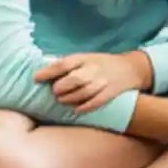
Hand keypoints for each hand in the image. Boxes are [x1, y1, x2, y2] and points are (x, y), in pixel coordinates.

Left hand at [34, 51, 151, 113]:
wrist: (130, 68)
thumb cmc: (102, 63)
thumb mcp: (86, 58)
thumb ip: (69, 65)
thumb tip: (45, 71)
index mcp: (85, 58)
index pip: (64, 64)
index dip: (49, 72)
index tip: (36, 78)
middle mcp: (94, 69)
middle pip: (74, 79)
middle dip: (61, 87)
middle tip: (55, 92)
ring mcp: (103, 81)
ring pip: (84, 92)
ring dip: (70, 98)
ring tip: (62, 100)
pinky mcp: (111, 93)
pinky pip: (96, 102)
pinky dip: (84, 107)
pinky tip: (76, 110)